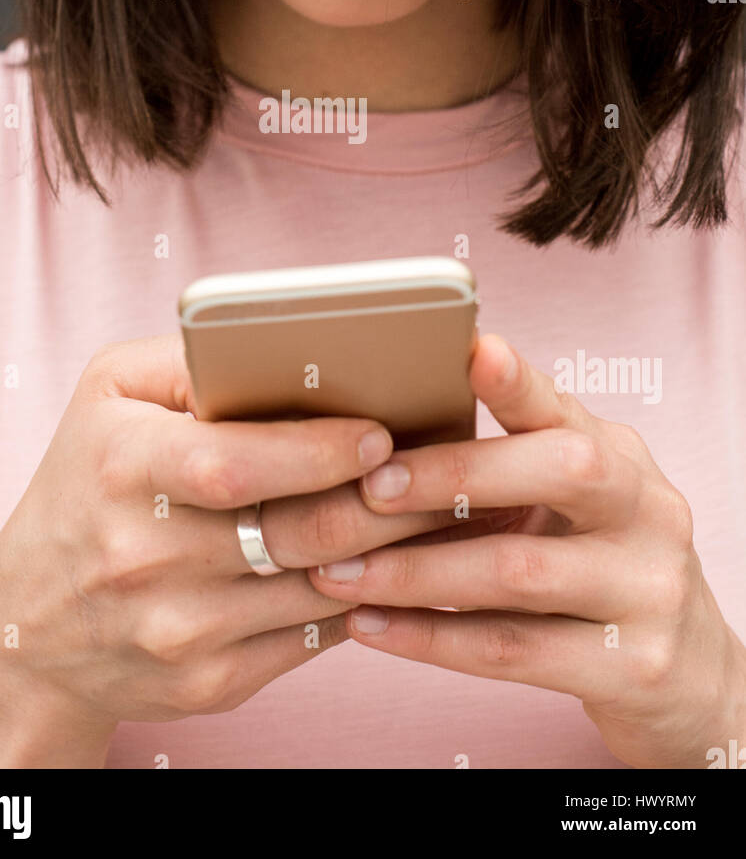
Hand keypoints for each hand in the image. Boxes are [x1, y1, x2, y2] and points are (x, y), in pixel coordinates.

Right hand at [0, 334, 475, 752]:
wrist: (28, 625)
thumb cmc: (85, 480)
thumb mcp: (109, 392)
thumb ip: (192, 359)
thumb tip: (293, 347)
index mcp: (124, 467)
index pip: (236, 464)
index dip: (319, 450)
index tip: (382, 430)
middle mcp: (146, 557)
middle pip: (299, 531)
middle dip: (389, 499)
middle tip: (449, 469)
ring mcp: (179, 630)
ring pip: (321, 587)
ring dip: (395, 551)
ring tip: (446, 511)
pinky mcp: (209, 683)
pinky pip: (311, 636)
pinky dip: (364, 599)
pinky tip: (400, 566)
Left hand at [308, 332, 745, 767]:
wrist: (689, 675)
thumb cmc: (599, 567)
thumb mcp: (576, 503)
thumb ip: (513, 459)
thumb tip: (393, 419)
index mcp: (622, 458)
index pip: (565, 406)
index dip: (519, 380)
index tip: (471, 350)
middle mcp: (648, 511)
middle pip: (561, 471)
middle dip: (455, 474)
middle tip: (368, 485)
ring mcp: (649, 591)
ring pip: (518, 572)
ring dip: (414, 572)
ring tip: (336, 573)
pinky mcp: (634, 668)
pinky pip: (511, 652)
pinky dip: (430, 637)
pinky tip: (369, 626)